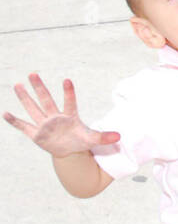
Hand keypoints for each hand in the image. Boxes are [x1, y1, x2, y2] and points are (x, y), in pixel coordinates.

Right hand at [3, 75, 119, 157]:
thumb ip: (104, 137)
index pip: (69, 102)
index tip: (67, 80)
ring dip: (25, 98)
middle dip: (40, 88)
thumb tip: (120, 137)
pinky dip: (15, 121)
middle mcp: (55, 117)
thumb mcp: (92, 139)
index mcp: (69, 116)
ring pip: (33, 109)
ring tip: (17, 85)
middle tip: (33, 73)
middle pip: (46, 100)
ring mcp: (44, 124)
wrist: (68, 150)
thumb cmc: (79, 140)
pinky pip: (24, 126)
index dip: (69, 92)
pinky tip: (5, 113)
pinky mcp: (36, 134)